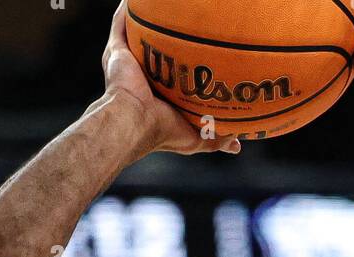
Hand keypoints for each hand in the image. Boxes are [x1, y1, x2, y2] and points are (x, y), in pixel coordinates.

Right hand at [102, 3, 240, 156]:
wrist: (134, 121)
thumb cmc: (162, 131)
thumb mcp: (195, 139)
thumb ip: (216, 138)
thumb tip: (237, 144)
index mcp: (159, 93)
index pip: (174, 73)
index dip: (186, 62)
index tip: (203, 52)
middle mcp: (142, 75)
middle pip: (156, 49)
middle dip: (165, 37)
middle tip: (186, 19)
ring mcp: (128, 61)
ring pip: (137, 33)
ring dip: (145, 19)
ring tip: (160, 3)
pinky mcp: (116, 51)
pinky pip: (120, 24)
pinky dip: (126, 9)